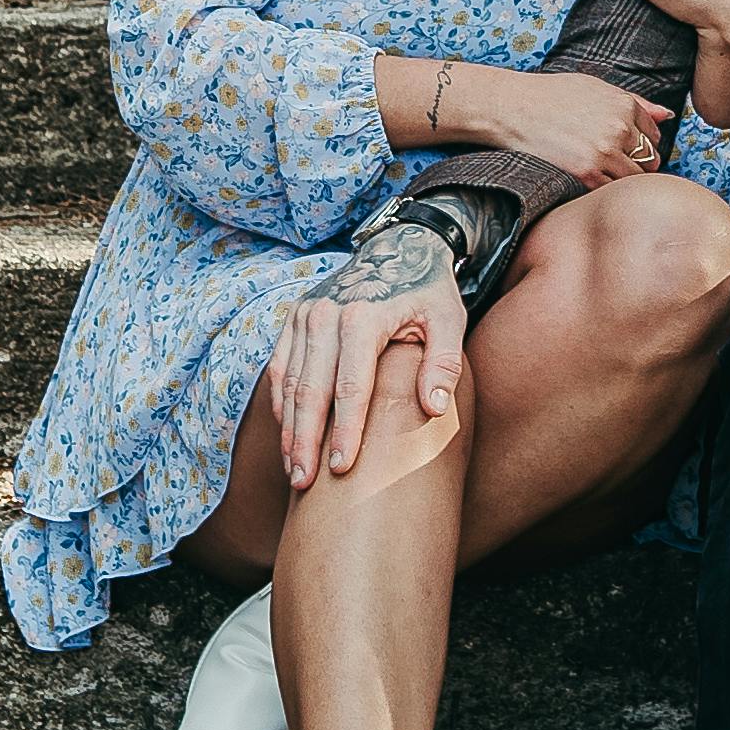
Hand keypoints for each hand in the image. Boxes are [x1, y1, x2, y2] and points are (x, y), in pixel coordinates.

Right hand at [279, 220, 466, 487]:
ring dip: (289, 430)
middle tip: (304, 483)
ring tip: (294, 470)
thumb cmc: (428, 289)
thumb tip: (433, 408)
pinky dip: (280, 405)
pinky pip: (279, 368)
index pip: (351, 386)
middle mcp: (326, 314)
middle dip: (305, 441)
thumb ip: (445, 362)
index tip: (343, 469)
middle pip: (310, 390)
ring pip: (289, 383)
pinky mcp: (294, 318)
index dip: (346, 431)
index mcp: (363, 316)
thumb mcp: (450, 317)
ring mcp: (305, 315)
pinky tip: (287, 436)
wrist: (398, 246)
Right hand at [459, 67, 673, 183]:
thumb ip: (635, 102)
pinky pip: (611, 190)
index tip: (624, 149)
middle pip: (649, 160)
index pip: (653, 136)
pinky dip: (605, 189)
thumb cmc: (552, 96)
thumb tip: (668, 115)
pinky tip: (589, 180)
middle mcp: (620, 127)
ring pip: (634, 179)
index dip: (640, 145)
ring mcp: (604, 152)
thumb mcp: (596, 88)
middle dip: (636, 164)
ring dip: (622, 180)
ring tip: (601, 174)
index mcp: (625, 105)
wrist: (512, 108)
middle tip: (613, 165)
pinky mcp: (586, 172)